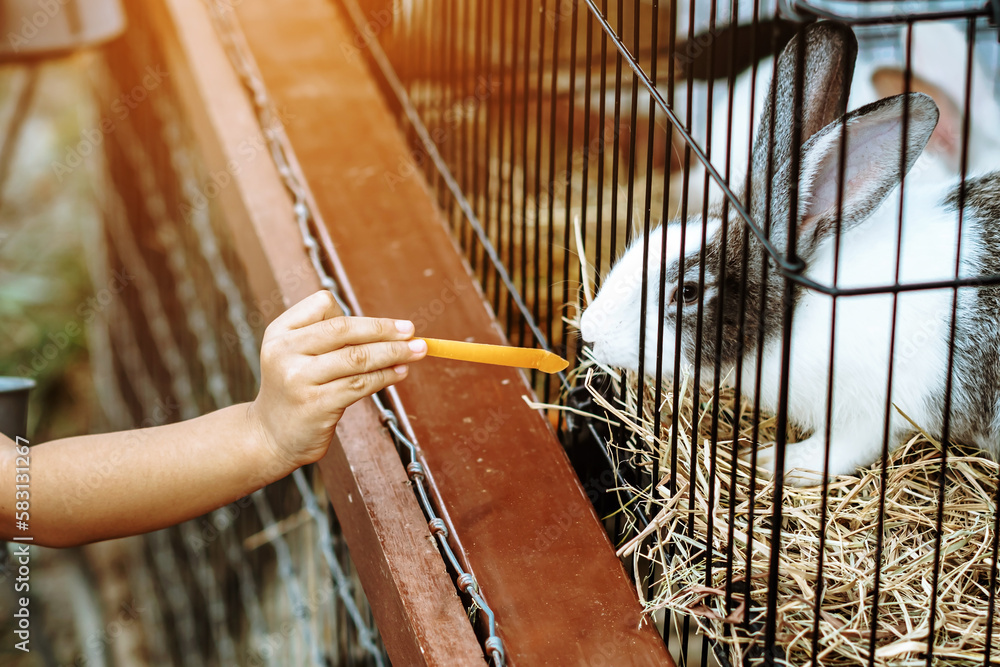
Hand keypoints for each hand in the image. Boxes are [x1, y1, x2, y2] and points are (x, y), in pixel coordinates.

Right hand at [248, 290, 426, 470]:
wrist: (270, 436)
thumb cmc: (295, 388)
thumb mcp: (296, 353)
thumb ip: (327, 335)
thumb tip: (387, 328)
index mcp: (280, 332)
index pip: (324, 306)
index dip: (359, 316)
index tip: (389, 325)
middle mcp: (284, 352)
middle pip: (344, 329)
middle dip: (383, 329)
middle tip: (411, 331)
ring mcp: (298, 379)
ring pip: (357, 358)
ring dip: (392, 353)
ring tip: (416, 351)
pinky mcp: (315, 405)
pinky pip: (359, 385)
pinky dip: (385, 376)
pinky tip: (399, 372)